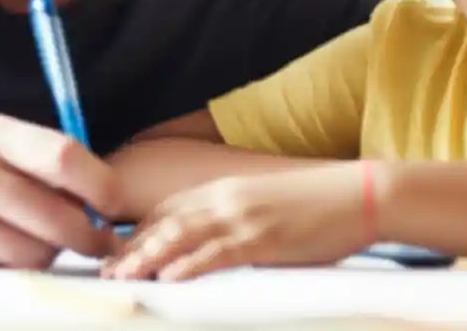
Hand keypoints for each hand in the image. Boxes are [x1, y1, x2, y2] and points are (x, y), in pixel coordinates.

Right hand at [0, 114, 121, 270]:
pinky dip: (12, 270)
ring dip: (48, 255)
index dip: (102, 186)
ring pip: (33, 253)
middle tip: (99, 243)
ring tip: (37, 243)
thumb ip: (32, 161)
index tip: (116, 205)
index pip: (64, 157)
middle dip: (89, 235)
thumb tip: (103, 196)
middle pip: (57, 215)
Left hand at [106, 163, 367, 280]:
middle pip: (165, 222)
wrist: (360, 196)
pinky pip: (216, 253)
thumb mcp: (268, 205)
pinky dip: (188, 265)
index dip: (139, 231)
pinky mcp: (261, 238)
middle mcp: (227, 198)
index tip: (118, 252)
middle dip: (132, 248)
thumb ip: (238, 219)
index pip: (169, 209)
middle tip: (106, 272)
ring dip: (147, 257)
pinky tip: (168, 278)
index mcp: (227, 189)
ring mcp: (243, 217)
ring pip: (181, 236)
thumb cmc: (320, 206)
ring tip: (122, 277)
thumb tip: (219, 245)